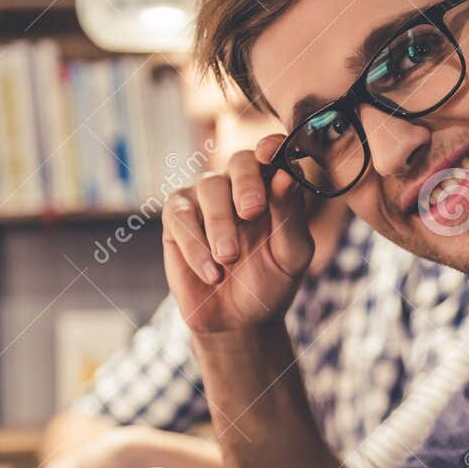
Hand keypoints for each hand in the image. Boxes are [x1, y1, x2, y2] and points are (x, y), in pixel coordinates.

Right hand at [162, 136, 314, 334]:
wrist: (238, 321)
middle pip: (240, 161)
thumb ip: (291, 216)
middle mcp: (240, 184)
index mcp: (274, 187)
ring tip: (228, 260)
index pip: (274, 153)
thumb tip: (287, 174)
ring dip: (220, 225)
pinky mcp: (177, 217)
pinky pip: (181, 216)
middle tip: (251, 211)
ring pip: (209, 188)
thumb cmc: (271, 282)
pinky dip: (195, 245)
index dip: (272, 147)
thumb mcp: (290, 255)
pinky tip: (211, 273)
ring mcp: (207, 197)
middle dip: (246, 183)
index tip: (271, 153)